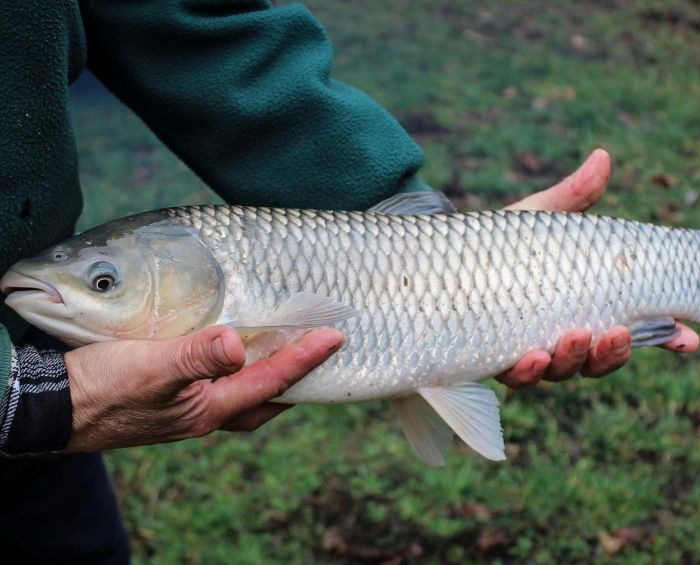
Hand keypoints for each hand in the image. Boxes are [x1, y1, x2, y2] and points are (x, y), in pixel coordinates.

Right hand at [63, 326, 342, 451]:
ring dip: (269, 377)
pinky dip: (238, 372)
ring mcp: (188, 409)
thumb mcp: (150, 367)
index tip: (336, 336)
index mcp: (209, 409)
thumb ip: (196, 356)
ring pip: (244, 396)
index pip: (271, 382)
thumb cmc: (100, 388)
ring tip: (286, 352)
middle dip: (297, 378)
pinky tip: (232, 355)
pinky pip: (220, 388)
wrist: (51, 407)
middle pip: (266, 399)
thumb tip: (242, 344)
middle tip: (321, 352)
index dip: (305, 358)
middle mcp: (205, 413)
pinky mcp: (171, 398)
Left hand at [497, 149, 699, 387]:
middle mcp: (558, 336)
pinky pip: (515, 376)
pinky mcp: (490, 359)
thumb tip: (602, 156)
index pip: (630, 328)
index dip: (664, 338)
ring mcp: (526, 351)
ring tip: (576, 338)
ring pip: (561, 371)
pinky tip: (530, 356)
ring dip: (573, 360)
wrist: (443, 257)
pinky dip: (526, 370)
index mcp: (582, 308)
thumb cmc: (501, 243)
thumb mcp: (539, 219)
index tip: (692, 340)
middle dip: (611, 353)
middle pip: (596, 360)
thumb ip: (571, 198)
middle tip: (617, 335)